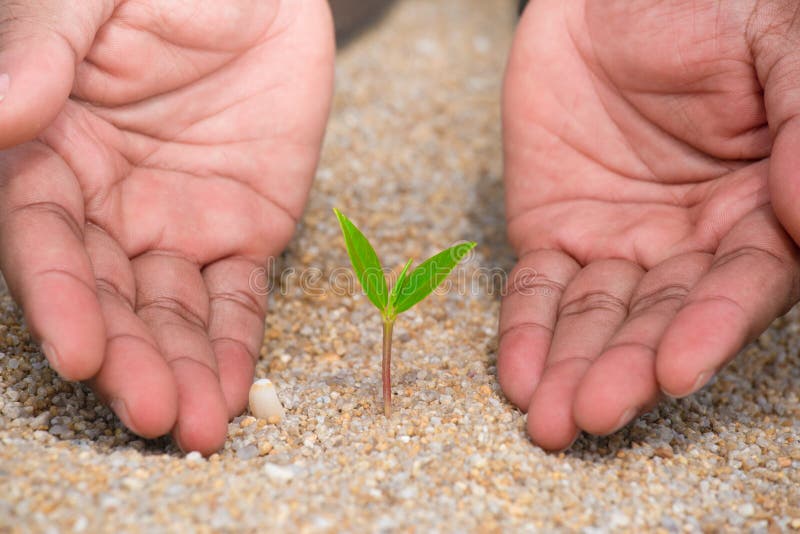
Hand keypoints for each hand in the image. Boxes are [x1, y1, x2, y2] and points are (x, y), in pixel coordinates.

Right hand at [0, 0, 333, 453]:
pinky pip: (240, 296)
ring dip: (185, 371)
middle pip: (110, 296)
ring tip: (197, 428)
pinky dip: (239, 344)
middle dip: (129, 359)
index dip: (60, 300)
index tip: (78, 354)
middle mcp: (111, 204)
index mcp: (53, 155)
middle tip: (150, 416)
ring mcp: (180, 223)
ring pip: (174, 311)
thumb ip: (41, 53)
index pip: (47, 242)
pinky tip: (236, 390)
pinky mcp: (247, 228)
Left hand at [500, 0, 799, 449]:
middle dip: (625, 369)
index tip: (676, 372)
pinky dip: (524, 329)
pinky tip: (518, 376)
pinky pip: (537, 288)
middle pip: (659, 318)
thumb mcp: (777, 48)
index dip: (708, 329)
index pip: (740, 287)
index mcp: (759, 211)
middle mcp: (691, 242)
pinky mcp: (553, 228)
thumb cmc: (712, 7)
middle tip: (593, 414)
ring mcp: (618, 239)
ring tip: (550, 421)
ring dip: (571, 368)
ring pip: (595, 317)